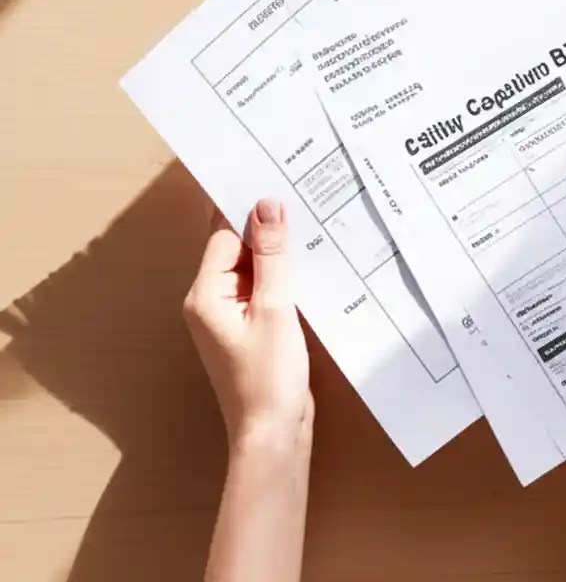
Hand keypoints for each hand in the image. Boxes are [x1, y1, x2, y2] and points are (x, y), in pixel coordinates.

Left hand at [183, 198, 312, 448]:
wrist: (273, 435)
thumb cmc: (269, 377)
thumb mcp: (274, 309)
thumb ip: (271, 256)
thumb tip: (266, 204)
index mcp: (205, 294)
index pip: (224, 236)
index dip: (250, 210)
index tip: (276, 180)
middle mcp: (209, 303)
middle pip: (236, 250)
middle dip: (265, 227)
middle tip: (300, 195)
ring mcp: (229, 319)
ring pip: (252, 271)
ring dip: (277, 254)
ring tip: (311, 227)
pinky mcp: (249, 332)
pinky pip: (262, 292)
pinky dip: (282, 278)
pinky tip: (308, 269)